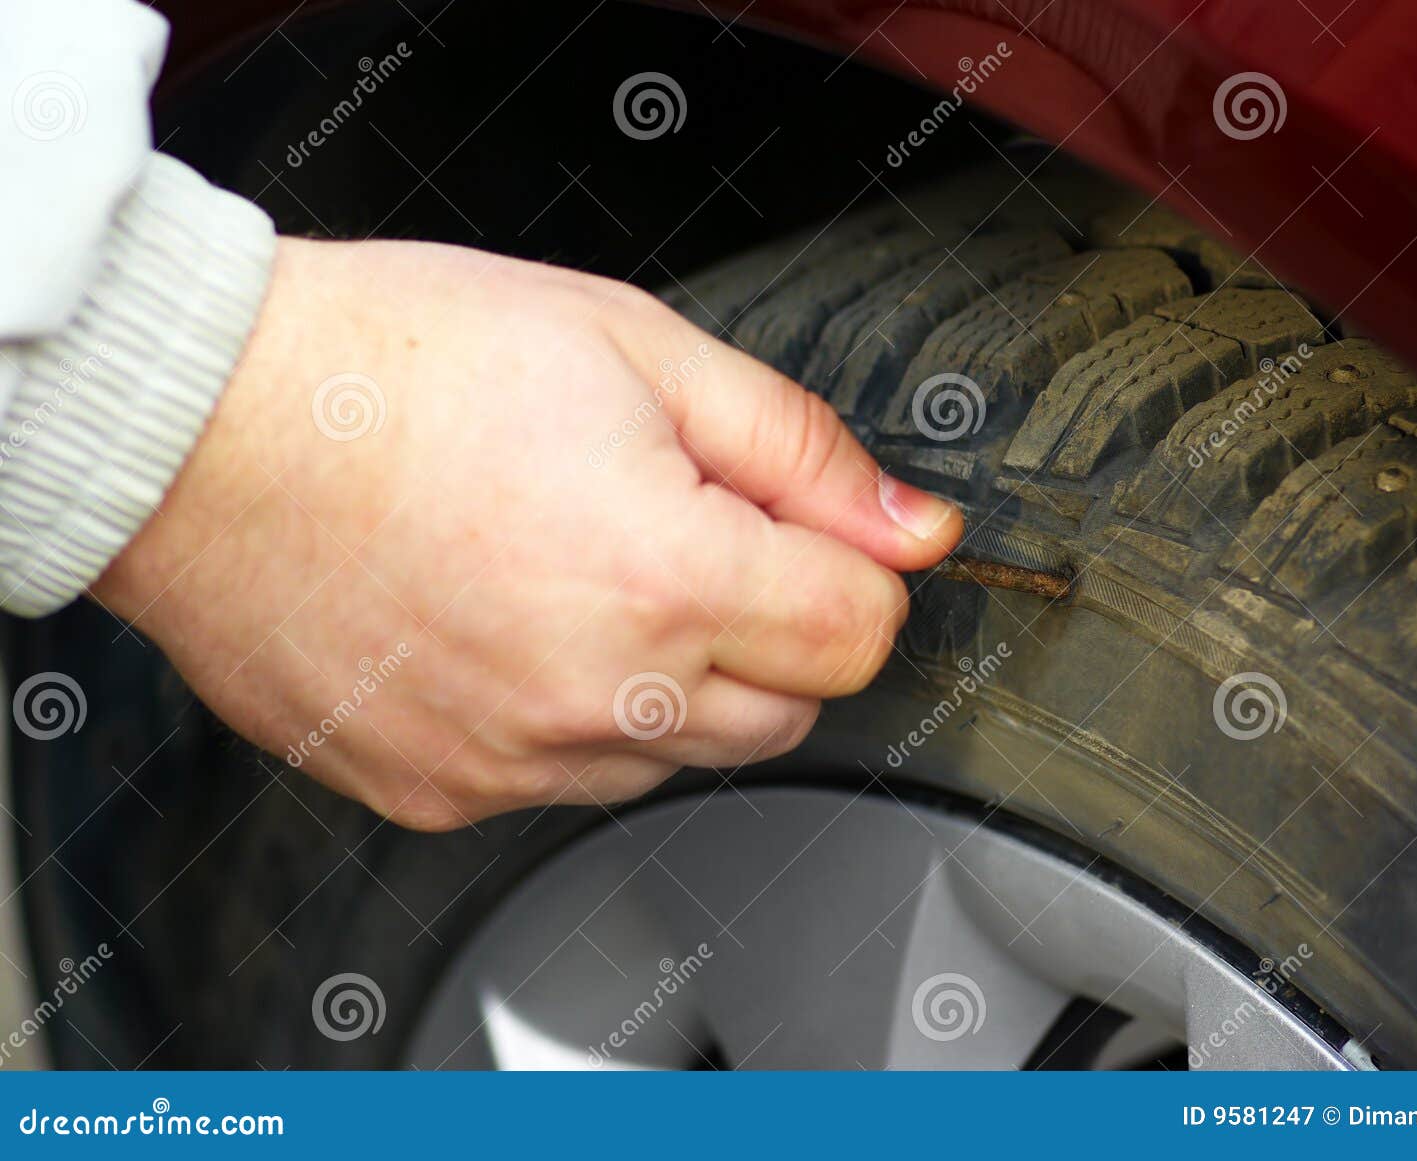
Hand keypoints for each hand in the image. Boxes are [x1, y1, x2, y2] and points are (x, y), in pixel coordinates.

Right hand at [91, 238, 961, 829]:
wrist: (200, 424)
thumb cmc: (394, 365)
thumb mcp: (637, 348)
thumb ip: (801, 449)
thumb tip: (912, 525)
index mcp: (664, 577)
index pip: (859, 633)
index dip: (849, 567)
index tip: (804, 530)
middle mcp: (594, 696)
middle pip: (788, 708)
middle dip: (771, 623)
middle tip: (679, 527)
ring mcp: (512, 761)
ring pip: (681, 754)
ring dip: (674, 675)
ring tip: (573, 566)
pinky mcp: (442, 793)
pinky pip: (570, 781)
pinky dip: (574, 716)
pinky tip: (509, 624)